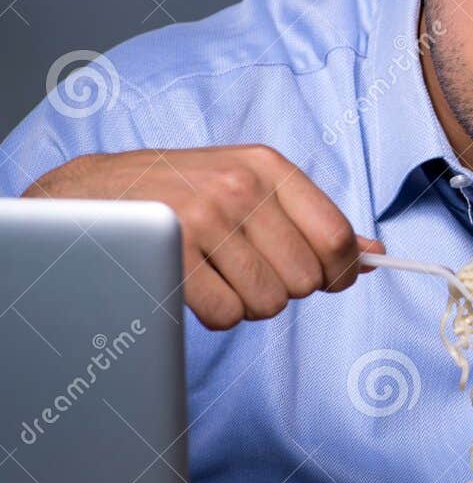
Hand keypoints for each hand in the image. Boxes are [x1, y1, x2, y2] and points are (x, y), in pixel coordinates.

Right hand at [23, 145, 383, 330]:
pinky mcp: (173, 253)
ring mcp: (204, 218)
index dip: (338, 272)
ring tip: (218, 274)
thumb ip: (310, 217)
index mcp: (266, 165)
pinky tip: (196, 286)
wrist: (89, 194)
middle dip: (283, 289)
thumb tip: (373, 254)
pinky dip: (216, 315)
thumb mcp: (246, 184)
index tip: (325, 279)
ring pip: (268, 302)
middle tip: (250, 271)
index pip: (335, 238)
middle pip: (304, 279)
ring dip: (247, 302)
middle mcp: (239, 186)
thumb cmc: (177, 191)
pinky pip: (227, 316)